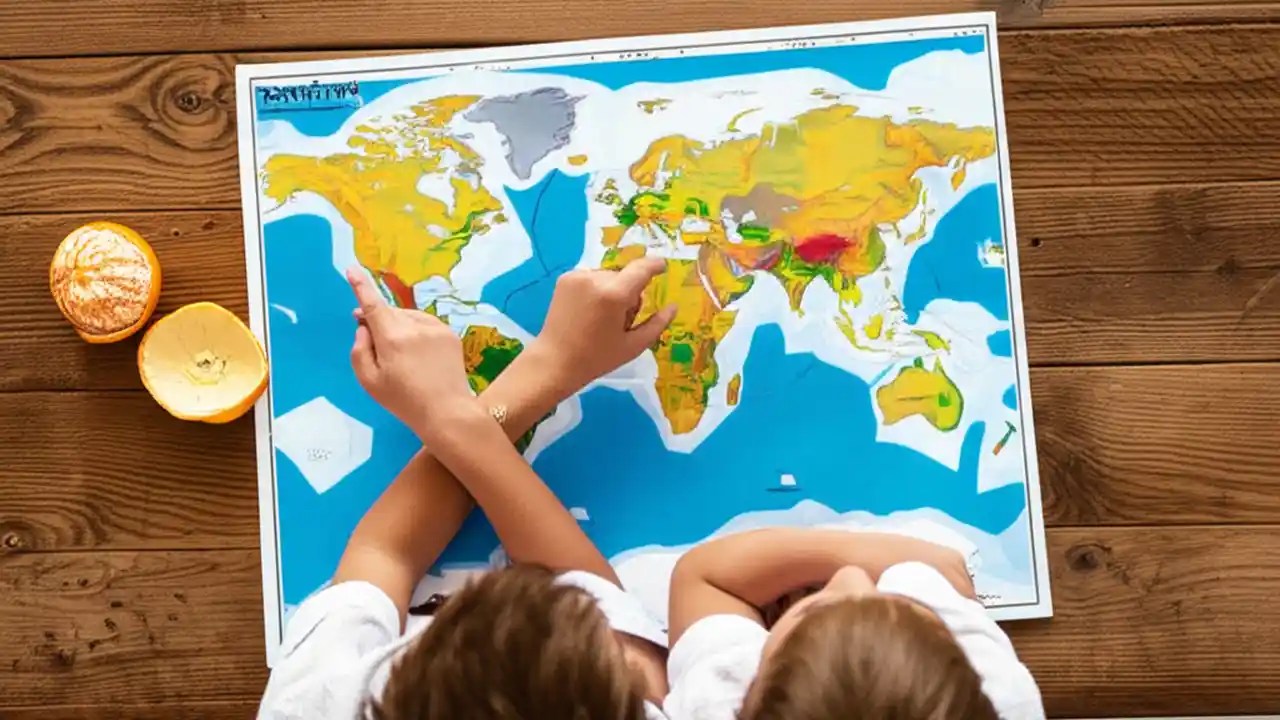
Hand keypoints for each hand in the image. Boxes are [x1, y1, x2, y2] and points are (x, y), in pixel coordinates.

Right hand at [347, 268, 475, 439]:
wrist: (447, 411)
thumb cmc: (403, 401)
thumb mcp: (369, 381)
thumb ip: (359, 350)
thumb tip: (364, 327)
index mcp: (392, 338)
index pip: (372, 305)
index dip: (361, 286)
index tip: (352, 269)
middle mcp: (415, 326)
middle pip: (389, 313)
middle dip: (379, 321)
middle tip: (375, 345)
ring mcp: (436, 328)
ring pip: (408, 317)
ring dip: (398, 327)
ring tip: (401, 356)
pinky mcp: (450, 334)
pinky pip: (425, 324)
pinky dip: (416, 331)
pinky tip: (418, 354)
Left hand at [532, 256, 676, 391]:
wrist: (555, 361)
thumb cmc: (597, 358)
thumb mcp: (633, 346)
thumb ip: (657, 323)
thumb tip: (673, 307)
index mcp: (615, 294)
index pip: (642, 268)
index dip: (655, 266)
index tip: (662, 267)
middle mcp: (596, 278)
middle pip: (625, 277)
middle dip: (628, 292)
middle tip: (620, 321)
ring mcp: (578, 276)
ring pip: (608, 277)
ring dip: (612, 290)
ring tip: (602, 318)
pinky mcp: (565, 278)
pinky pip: (592, 278)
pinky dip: (596, 289)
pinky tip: (588, 311)